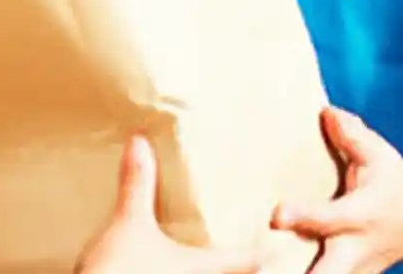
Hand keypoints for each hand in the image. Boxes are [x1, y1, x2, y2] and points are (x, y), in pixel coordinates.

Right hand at [75, 135, 263, 273]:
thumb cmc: (120, 271)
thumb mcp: (128, 224)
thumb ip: (138, 185)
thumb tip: (139, 142)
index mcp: (203, 269)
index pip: (250, 261)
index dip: (269, 251)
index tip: (283, 241)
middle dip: (248, 267)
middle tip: (254, 249)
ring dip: (216, 272)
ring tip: (212, 259)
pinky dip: (183, 273)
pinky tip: (171, 268)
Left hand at [270, 107, 402, 273]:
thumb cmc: (395, 183)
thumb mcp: (380, 155)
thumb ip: (352, 136)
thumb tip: (326, 111)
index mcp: (362, 214)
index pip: (330, 219)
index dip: (303, 217)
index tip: (277, 214)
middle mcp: (354, 249)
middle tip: (261, 267)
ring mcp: (351, 272)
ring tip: (255, 269)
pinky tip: (262, 271)